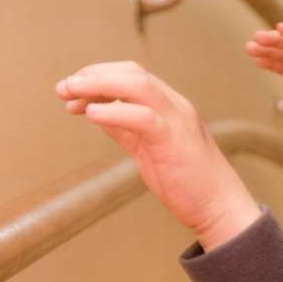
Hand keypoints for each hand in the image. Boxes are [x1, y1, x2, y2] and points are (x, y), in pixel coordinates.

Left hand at [55, 61, 260, 248]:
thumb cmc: (187, 184)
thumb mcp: (149, 150)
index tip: (71, 92)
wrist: (219, 209)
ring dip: (98, 84)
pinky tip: (91, 113)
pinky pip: (141, 116)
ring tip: (70, 93)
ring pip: (137, 84)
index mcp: (170, 106)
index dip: (99, 77)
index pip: (132, 75)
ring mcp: (176, 119)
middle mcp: (175, 105)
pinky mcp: (174, 139)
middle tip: (63, 88)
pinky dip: (114, 111)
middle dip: (93, 75)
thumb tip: (97, 111)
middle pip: (131, 72)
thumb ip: (126, 128)